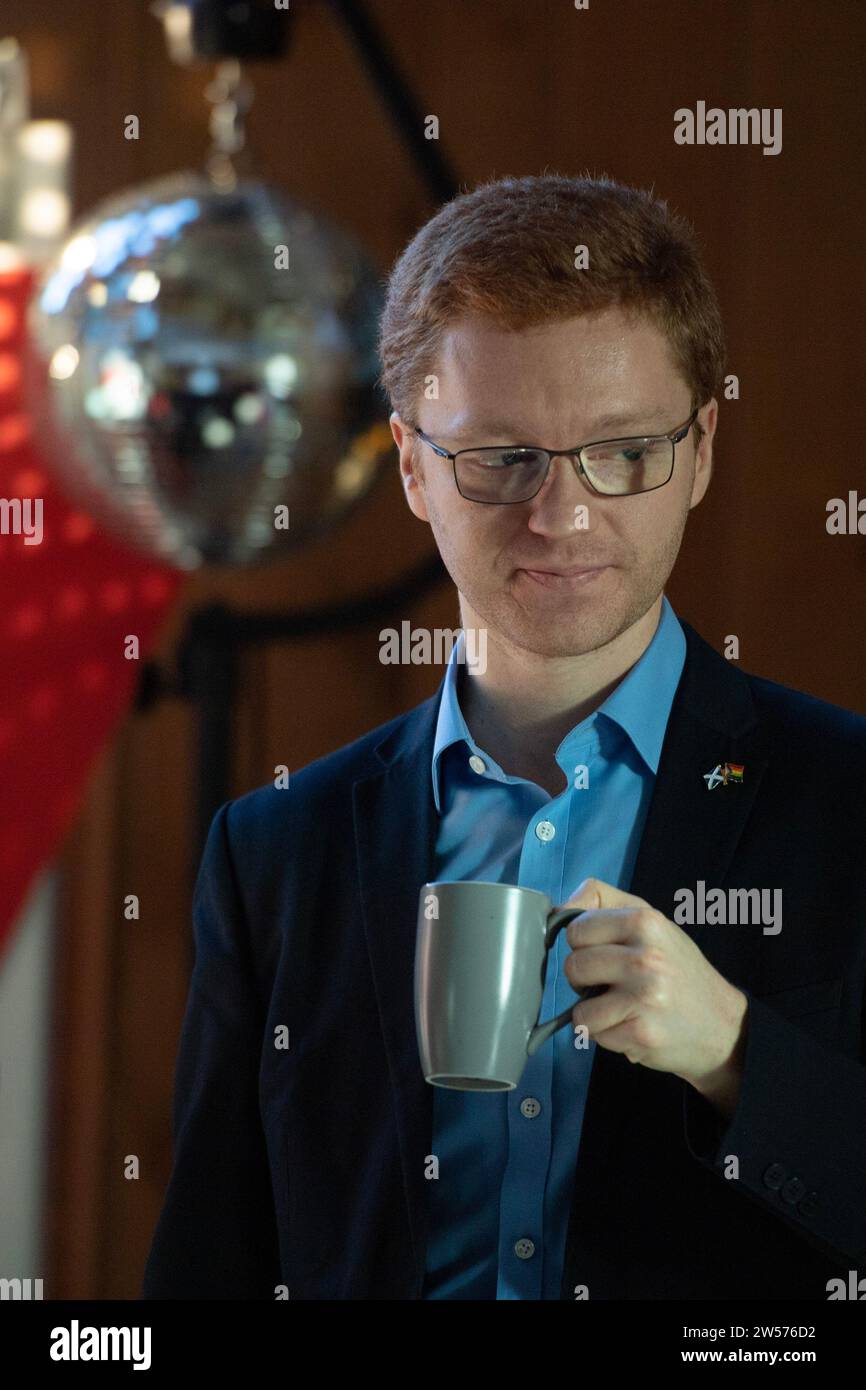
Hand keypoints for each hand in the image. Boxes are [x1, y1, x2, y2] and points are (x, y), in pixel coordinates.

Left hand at [561, 877, 748, 1117]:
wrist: (721, 1024)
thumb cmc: (677, 970)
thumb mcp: (650, 921)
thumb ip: (603, 902)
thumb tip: (557, 909)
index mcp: (645, 922)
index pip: (576, 929)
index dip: (584, 945)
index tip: (604, 954)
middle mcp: (646, 957)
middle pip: (573, 966)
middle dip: (586, 980)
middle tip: (614, 984)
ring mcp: (644, 998)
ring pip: (579, 1008)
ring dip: (595, 1013)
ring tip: (623, 1007)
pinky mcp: (640, 1034)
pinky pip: (594, 1035)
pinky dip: (608, 1035)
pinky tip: (633, 1026)